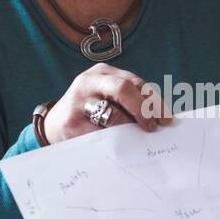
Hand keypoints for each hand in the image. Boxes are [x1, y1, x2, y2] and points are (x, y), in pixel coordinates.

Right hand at [41, 64, 172, 144]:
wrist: (53, 125)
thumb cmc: (88, 111)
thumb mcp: (106, 97)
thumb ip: (128, 102)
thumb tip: (160, 118)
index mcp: (103, 73)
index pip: (135, 82)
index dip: (154, 101)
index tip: (166, 119)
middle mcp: (89, 82)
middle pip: (124, 89)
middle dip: (143, 110)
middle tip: (152, 127)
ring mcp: (78, 101)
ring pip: (112, 114)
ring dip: (129, 128)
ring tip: (135, 138)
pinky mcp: (72, 123)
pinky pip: (100, 134)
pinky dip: (114, 141)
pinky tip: (119, 145)